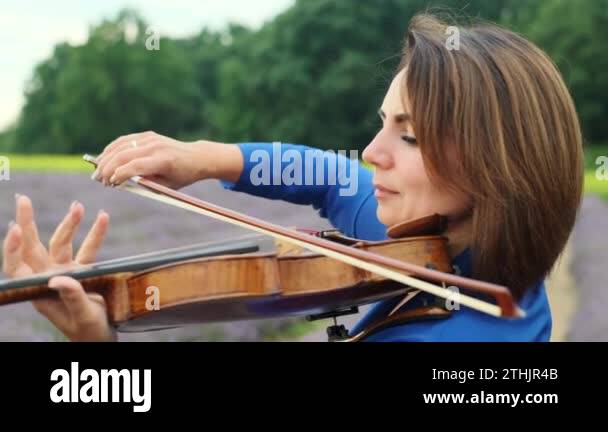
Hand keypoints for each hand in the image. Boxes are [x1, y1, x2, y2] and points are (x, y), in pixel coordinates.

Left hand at [2, 195, 114, 341]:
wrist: (103, 337)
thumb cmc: (88, 332)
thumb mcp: (81, 317)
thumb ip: (72, 297)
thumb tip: (57, 279)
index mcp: (39, 291)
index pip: (18, 266)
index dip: (13, 248)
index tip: (15, 229)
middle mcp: (48, 278)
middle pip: (34, 246)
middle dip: (28, 222)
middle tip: (23, 199)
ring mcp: (66, 272)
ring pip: (62, 243)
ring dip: (70, 224)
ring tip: (79, 206)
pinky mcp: (84, 271)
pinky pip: (89, 248)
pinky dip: (96, 233)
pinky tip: (103, 217)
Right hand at [93, 131, 242, 188]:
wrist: (196, 157)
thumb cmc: (182, 176)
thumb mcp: (166, 186)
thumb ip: (144, 184)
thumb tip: (119, 182)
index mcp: (164, 161)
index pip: (135, 166)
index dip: (119, 175)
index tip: (110, 184)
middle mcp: (156, 147)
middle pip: (124, 155)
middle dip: (108, 168)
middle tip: (99, 180)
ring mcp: (151, 138)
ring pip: (121, 146)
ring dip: (106, 158)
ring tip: (98, 172)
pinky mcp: (148, 135)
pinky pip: (125, 140)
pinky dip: (112, 149)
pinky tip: (104, 158)